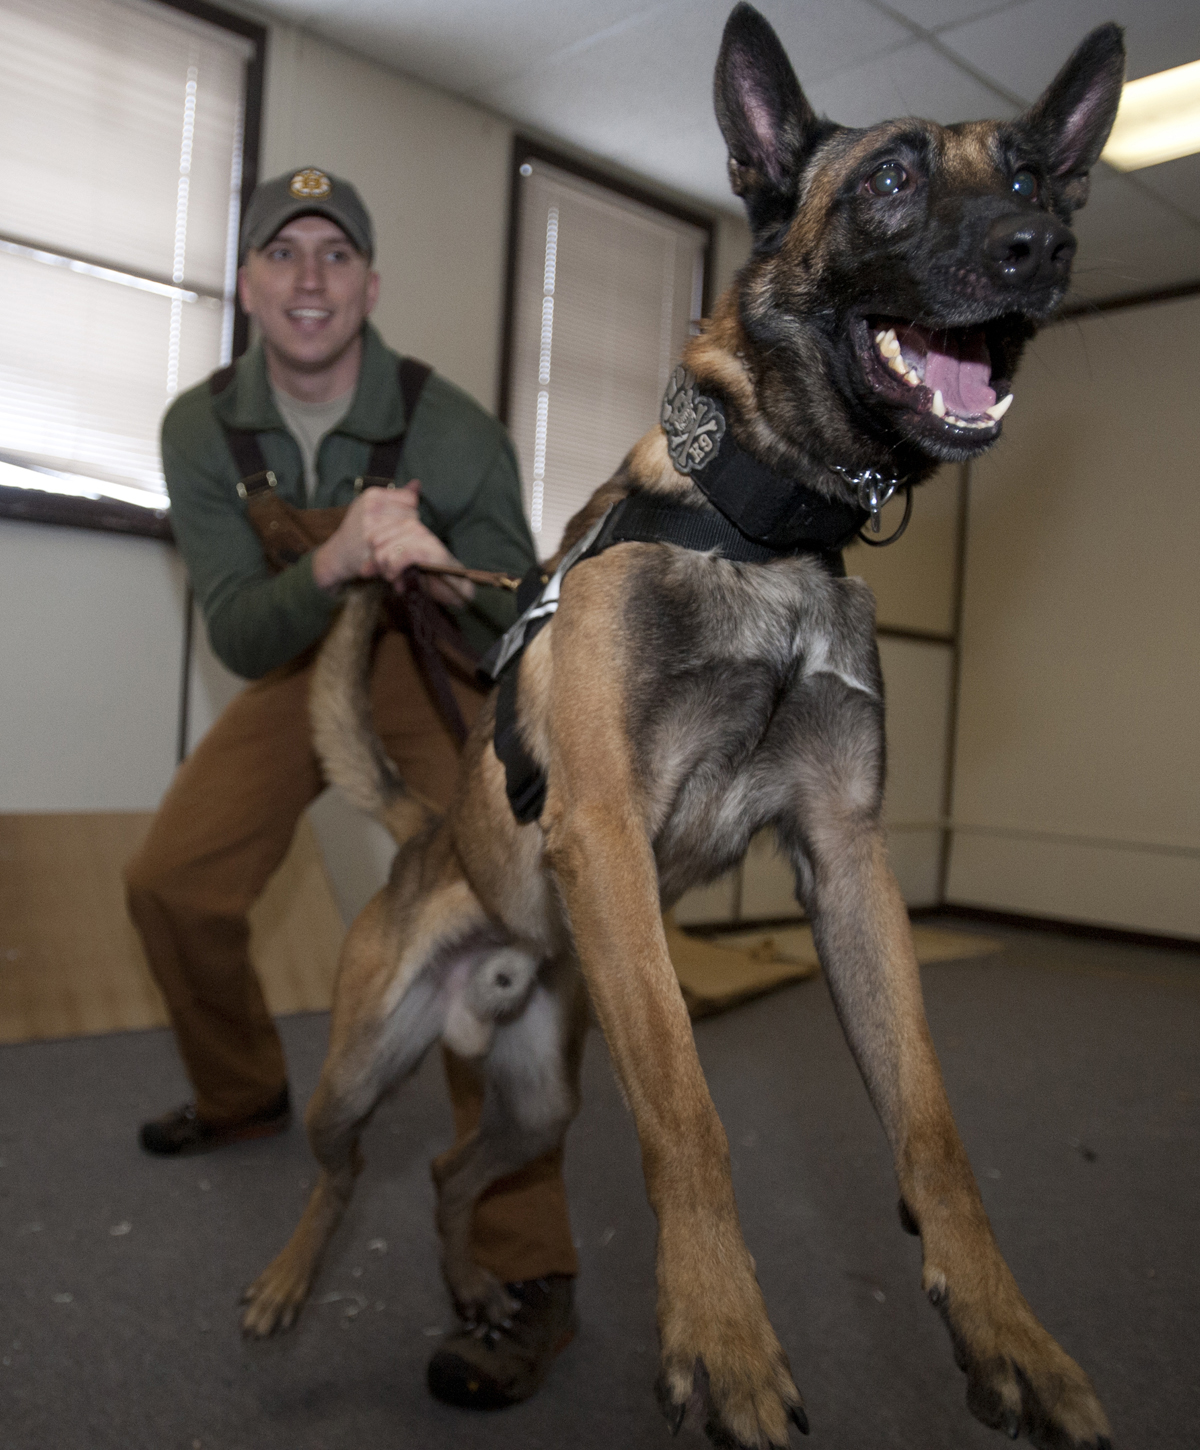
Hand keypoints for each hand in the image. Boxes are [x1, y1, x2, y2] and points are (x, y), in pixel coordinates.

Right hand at [311, 481, 473, 605]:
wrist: (338, 555)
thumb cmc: (358, 529)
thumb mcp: (372, 507)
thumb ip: (397, 496)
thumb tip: (418, 483)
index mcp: (372, 496)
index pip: (410, 499)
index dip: (410, 511)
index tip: (401, 520)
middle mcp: (371, 509)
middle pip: (413, 515)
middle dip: (410, 527)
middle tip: (400, 536)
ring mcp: (372, 528)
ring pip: (409, 532)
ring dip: (408, 540)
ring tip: (398, 544)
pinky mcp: (374, 547)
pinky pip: (402, 547)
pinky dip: (402, 553)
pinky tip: (395, 554)